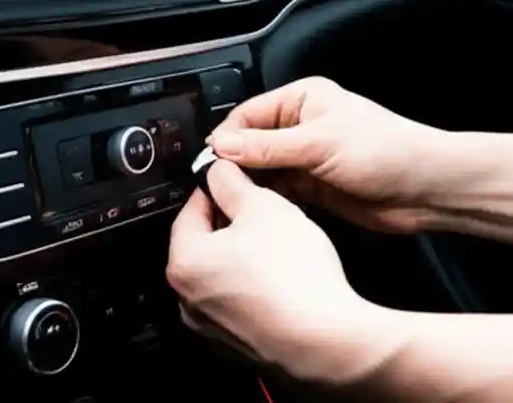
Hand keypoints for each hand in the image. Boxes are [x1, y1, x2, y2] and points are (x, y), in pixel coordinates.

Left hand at [166, 159, 400, 387]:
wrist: (328, 340)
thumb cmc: (294, 274)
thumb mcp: (263, 207)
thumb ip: (232, 183)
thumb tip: (217, 171)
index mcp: (184, 262)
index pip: (190, 209)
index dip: (217, 187)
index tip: (235, 178)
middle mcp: (189, 298)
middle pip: (204, 242)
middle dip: (231, 221)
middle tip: (263, 209)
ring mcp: (212, 324)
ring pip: (223, 271)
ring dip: (244, 252)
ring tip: (277, 242)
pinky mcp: (238, 341)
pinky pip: (240, 298)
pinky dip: (254, 283)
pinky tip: (283, 275)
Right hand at [208, 77, 444, 233]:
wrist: (428, 189)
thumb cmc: (386, 151)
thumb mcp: (319, 144)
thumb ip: (266, 147)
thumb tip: (221, 145)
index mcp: (301, 100)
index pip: (248, 114)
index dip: (227, 138)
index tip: (211, 163)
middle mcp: (300, 126)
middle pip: (250, 144)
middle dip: (235, 164)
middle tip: (219, 187)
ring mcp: (306, 158)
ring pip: (262, 171)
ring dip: (250, 185)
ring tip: (236, 202)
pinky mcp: (312, 188)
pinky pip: (277, 193)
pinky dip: (266, 201)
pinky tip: (258, 211)